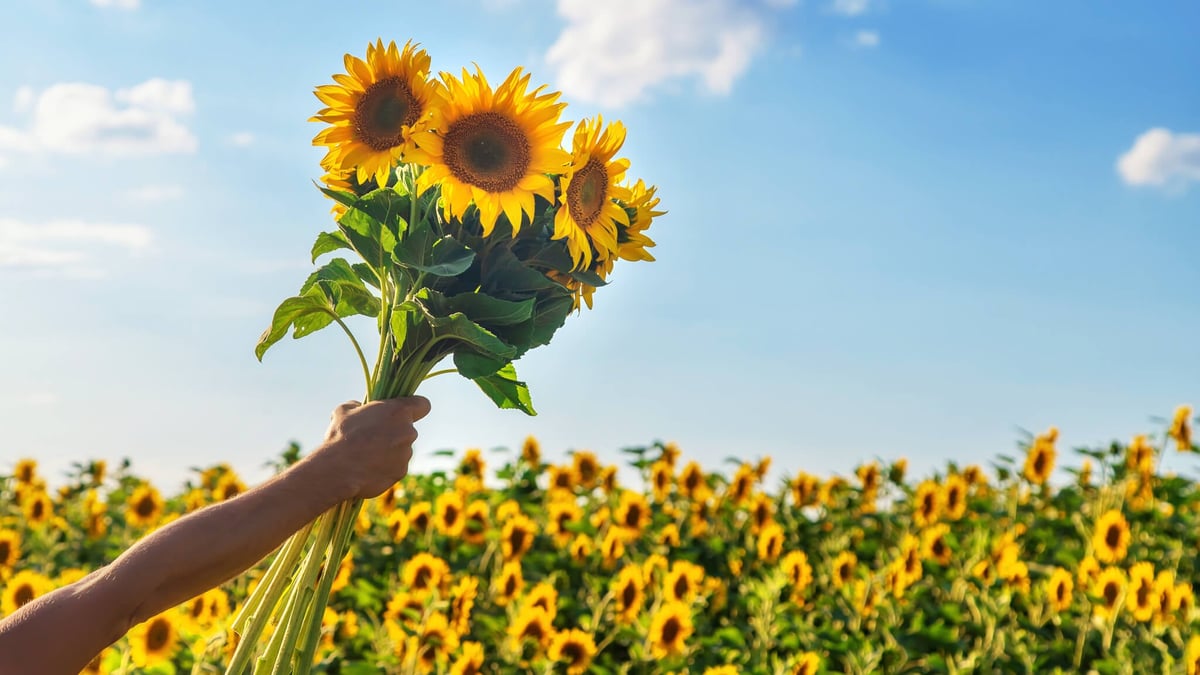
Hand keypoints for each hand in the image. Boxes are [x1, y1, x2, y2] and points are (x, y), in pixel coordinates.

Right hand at [311, 397, 431, 499]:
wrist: (337, 469)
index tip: (406, 411)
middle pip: (407, 429)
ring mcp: (406, 454)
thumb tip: (358, 407)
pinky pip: (396, 467)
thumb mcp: (344, 411)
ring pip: (402, 450)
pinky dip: (385, 467)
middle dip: (393, 432)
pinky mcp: (401, 472)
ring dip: (389, 451)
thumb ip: (358, 405)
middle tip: (372, 437)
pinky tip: (367, 468)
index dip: (416, 407)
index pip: (423, 404)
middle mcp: (408, 432)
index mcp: (399, 411)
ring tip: (365, 455)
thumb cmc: (341, 436)